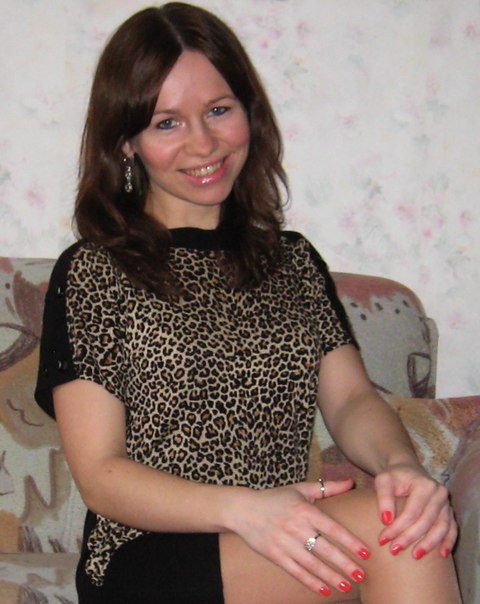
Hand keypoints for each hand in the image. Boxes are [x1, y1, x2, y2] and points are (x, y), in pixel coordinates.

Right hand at [228, 479, 369, 594]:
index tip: (366, 553)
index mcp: (304, 509)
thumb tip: (351, 482)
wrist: (243, 509)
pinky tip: (324, 590)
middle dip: (344, 564)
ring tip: (347, 586)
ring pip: (311, 564)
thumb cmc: (275, 498)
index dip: (350, 542)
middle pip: (324, 549)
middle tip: (361, 575)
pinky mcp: (275, 555)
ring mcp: (284, 542)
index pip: (332, 528)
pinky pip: (296, 571)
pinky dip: (310, 582)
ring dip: (330, 576)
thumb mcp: (300, 488)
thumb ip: (327, 487)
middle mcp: (295, 526)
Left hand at [375, 463, 456, 559]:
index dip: (397, 527)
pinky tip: (442, 555)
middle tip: (394, 550)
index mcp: (424, 484)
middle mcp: (438, 493)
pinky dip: (448, 542)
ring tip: (415, 556)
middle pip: (425, 521)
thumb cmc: (394, 477)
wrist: (407, 470)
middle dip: (409, 538)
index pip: (411, 511)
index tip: (382, 540)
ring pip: (441, 527)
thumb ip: (383, 497)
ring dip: (429, 544)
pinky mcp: (449, 511)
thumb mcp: (383, 480)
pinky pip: (452, 529)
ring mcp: (446, 503)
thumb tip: (386, 520)